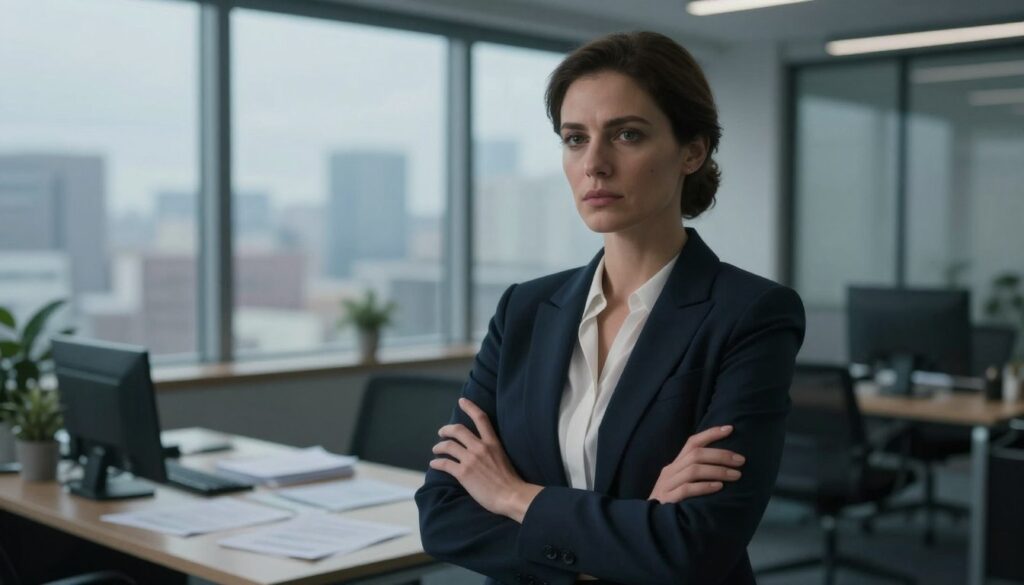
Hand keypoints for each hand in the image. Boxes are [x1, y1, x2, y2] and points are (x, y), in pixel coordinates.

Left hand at [431, 398, 541, 522]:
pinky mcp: (463, 473)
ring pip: (448, 446)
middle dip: (446, 429)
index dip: (470, 407)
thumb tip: (479, 448)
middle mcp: (480, 447)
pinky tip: (434, 463)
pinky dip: (437, 462)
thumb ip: (491, 450)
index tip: (462, 401)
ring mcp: (471, 459)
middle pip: (458, 430)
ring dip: (439, 446)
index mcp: (492, 442)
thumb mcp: (503, 457)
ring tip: (436, 449)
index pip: (481, 418)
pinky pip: (444, 463)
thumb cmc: (510, 480)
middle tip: (442, 432)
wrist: (510, 495)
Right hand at [648, 425, 744, 503]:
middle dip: (721, 455)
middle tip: (741, 460)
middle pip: (696, 454)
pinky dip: (704, 487)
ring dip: (717, 470)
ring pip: (693, 470)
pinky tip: (719, 487)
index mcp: (675, 465)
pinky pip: (686, 489)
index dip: (710, 434)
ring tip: (736, 475)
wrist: (652, 522)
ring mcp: (668, 485)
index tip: (730, 429)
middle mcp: (670, 471)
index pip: (692, 443)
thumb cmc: (674, 503)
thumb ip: (696, 474)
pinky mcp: (668, 500)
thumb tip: (725, 465)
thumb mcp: (681, 483)